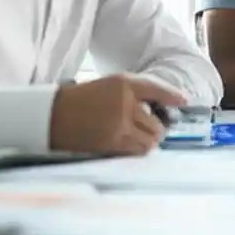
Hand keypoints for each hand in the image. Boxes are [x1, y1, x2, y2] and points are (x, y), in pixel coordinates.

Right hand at [49, 75, 185, 155]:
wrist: (50, 115)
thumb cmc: (80, 100)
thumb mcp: (108, 86)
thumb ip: (133, 93)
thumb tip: (159, 108)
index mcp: (123, 83)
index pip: (156, 89)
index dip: (173, 96)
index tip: (184, 101)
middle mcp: (125, 102)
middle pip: (158, 122)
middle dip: (158, 128)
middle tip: (152, 129)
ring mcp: (119, 123)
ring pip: (151, 139)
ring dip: (149, 141)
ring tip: (141, 138)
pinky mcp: (111, 142)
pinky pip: (137, 150)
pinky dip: (138, 149)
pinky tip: (131, 145)